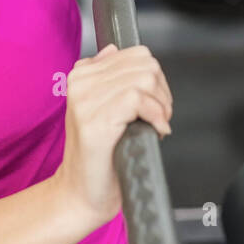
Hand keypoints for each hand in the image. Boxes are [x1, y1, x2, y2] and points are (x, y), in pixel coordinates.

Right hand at [54, 44, 172, 226]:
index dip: (156, 80)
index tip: (156, 104)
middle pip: (145, 64)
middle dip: (162, 92)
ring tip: (157, 124)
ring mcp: (86, 101)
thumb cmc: (97, 156)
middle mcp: (81, 83)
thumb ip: (105, 77)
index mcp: (82, 75)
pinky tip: (156, 131)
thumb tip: (112, 50)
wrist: (80, 194)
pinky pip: (137, 99)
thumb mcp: (98, 108)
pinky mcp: (95, 121)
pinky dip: (156, 115)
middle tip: (159, 117)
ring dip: (161, 105)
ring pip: (144, 78)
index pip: (136, 54)